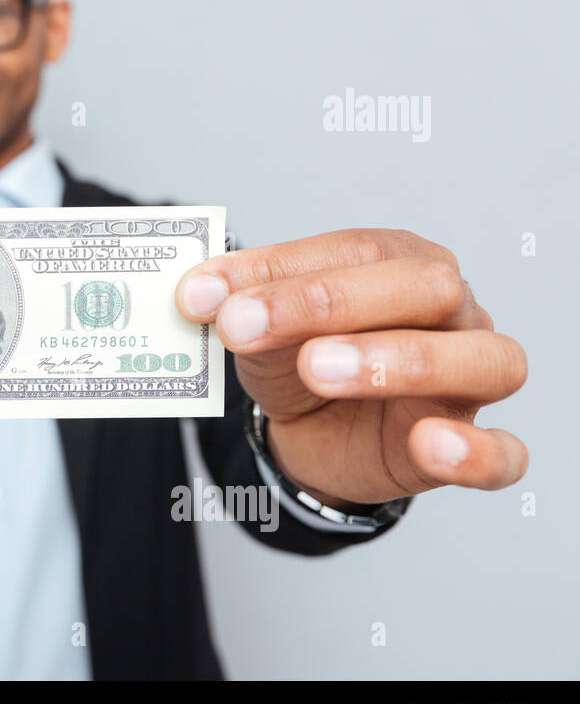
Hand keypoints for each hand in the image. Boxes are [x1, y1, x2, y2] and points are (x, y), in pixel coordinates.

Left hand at [174, 229, 527, 505]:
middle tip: (249, 326)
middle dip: (332, 302)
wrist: (309, 431)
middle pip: (425, 288)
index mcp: (398, 261)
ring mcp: (469, 375)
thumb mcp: (259, 327)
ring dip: (397, 361)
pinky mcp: (466, 441)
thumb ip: (239, 306)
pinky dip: (478, 451)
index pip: (355, 250)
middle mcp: (450, 308)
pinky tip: (433, 445)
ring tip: (318, 369)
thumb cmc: (296, 359)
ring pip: (480, 358)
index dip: (279, 270)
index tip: (206, 296)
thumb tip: (200, 294)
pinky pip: (503, 452)